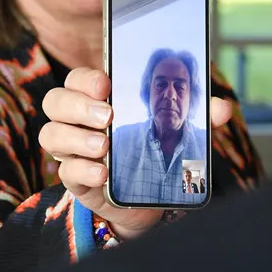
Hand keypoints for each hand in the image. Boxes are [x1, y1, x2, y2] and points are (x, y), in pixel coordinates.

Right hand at [40, 67, 231, 239]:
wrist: (148, 192)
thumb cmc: (156, 146)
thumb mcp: (178, 127)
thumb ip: (198, 115)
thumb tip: (221, 108)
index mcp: (100, 98)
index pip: (78, 78)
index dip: (86, 78)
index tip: (107, 84)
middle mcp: (78, 120)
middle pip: (55, 100)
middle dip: (78, 104)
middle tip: (107, 116)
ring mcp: (73, 150)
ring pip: (51, 134)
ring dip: (75, 137)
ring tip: (103, 144)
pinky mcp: (76, 179)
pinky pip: (65, 172)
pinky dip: (82, 169)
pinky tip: (102, 171)